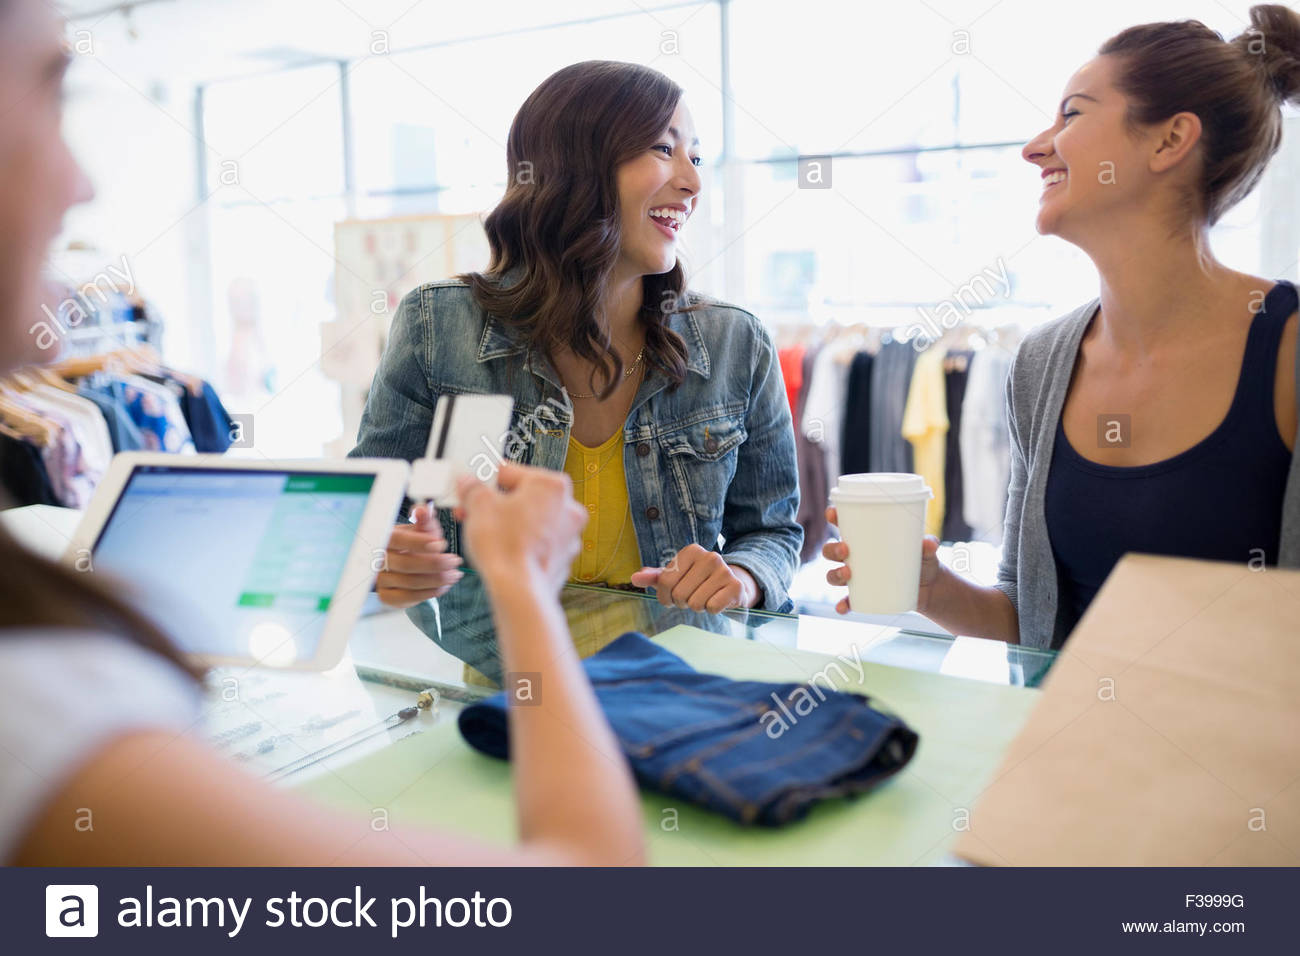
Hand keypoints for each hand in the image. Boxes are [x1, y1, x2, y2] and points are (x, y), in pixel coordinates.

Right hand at [375, 503, 462, 608]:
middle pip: (406, 564)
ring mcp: (381, 579)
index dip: (419, 543)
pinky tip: (443, 586)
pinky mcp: (387, 596)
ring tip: (454, 574)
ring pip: (410, 583)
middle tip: (454, 561)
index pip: (398, 540)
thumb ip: (425, 519)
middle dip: (435, 564)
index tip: (440, 544)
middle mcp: (379, 559)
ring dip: (437, 580)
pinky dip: (429, 593)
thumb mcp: (423, 530)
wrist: (407, 563)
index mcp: (386, 538)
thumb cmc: (416, 544)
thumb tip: (422, 510)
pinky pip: (408, 597)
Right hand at [455, 464, 586, 593]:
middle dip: (496, 503)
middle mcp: (568, 507)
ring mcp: (568, 535)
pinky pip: (538, 543)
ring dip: (509, 523)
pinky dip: (522, 543)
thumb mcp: (479, 506)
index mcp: (551, 486)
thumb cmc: (506, 547)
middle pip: (524, 497)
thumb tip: (469, 484)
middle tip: (474, 510)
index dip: (485, 480)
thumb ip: (473, 488)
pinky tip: (503, 550)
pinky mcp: (562, 558)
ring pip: (532, 520)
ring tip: (485, 532)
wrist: (519, 591)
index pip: (511, 472)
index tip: (472, 488)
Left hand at [630, 543, 757, 612]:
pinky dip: (712, 610)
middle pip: (680, 594)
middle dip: (682, 602)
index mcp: (691, 551)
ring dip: (697, 607)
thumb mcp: (674, 576)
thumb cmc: (696, 581)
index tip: (672, 596)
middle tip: (691, 597)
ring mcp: (724, 570)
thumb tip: (634, 578)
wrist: (729, 586)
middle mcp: (709, 556)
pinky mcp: (736, 586)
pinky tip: (716, 601)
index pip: (665, 581)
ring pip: (696, 603)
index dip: (665, 596)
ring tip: (704, 598)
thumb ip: (654, 577)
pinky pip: (713, 607)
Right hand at [822, 506, 941, 613]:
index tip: (832, 514)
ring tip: (847, 574)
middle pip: (830, 551)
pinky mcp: (863, 596)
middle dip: (832, 549)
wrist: (930, 587)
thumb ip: (928, 545)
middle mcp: (854, 557)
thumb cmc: (922, 559)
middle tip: (845, 550)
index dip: (833, 517)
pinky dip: (842, 605)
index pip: (842, 524)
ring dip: (834, 574)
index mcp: (864, 538)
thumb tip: (928, 544)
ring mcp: (856, 578)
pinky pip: (846, 601)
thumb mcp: (926, 550)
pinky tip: (842, 607)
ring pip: (833, 575)